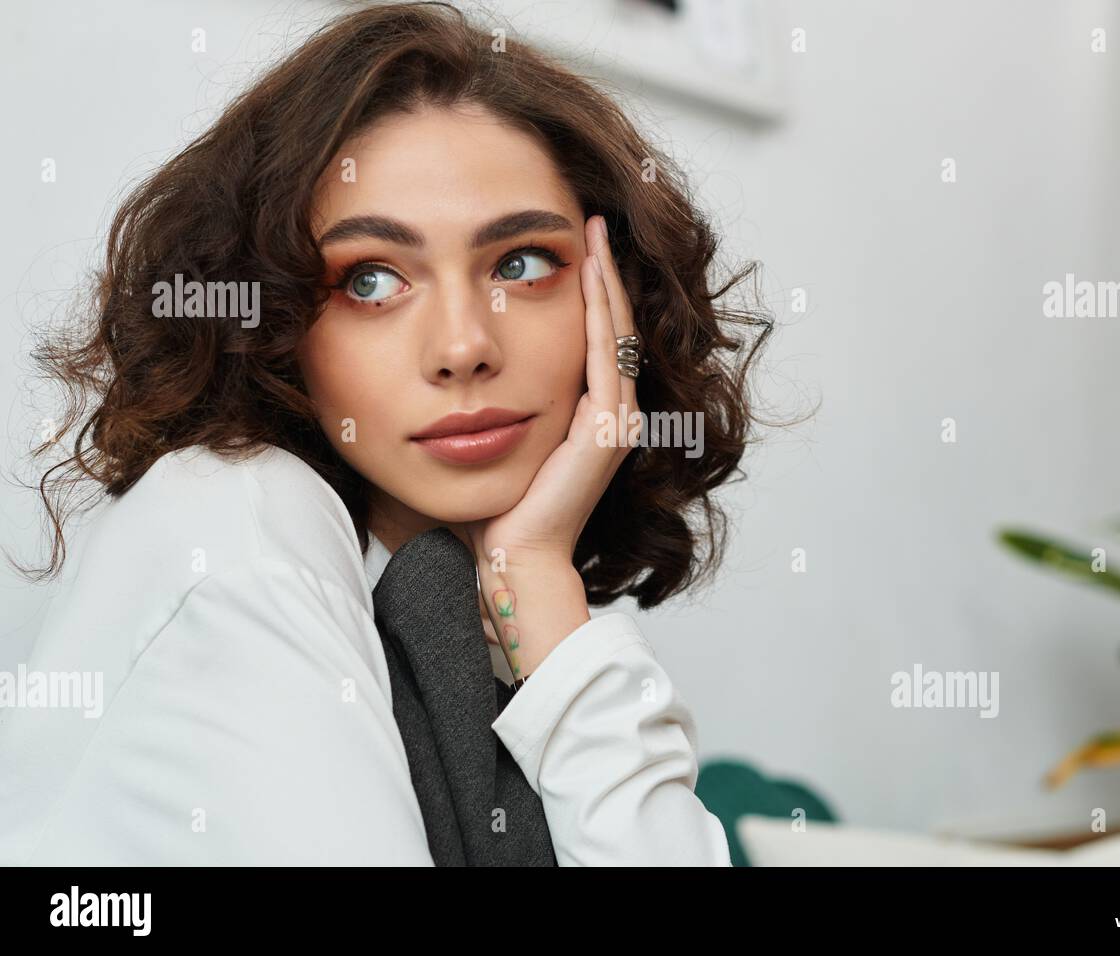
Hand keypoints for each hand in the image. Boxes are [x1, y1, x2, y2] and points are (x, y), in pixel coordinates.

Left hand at [459, 214, 641, 569]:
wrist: (513, 556)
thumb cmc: (500, 508)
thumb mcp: (505, 439)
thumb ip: (502, 403)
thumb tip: (468, 372)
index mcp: (594, 415)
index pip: (599, 337)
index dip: (593, 290)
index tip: (577, 246)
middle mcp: (615, 413)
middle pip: (615, 325)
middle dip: (604, 271)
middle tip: (593, 221)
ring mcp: (617, 420)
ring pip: (615, 333)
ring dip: (605, 281)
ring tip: (593, 235)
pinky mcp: (607, 429)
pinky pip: (603, 356)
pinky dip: (599, 314)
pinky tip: (589, 276)